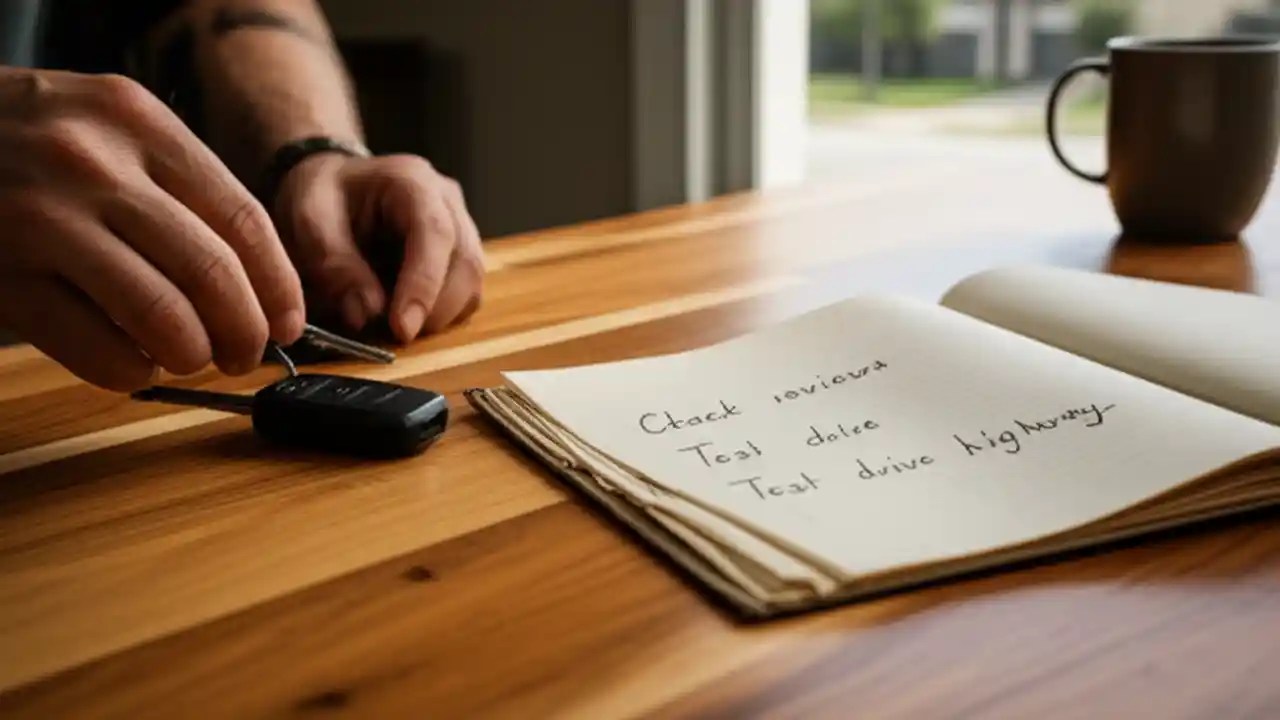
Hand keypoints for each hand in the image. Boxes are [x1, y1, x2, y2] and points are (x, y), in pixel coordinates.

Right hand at [0, 68, 304, 390]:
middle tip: (246, 355)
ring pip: (161, 313)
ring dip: (193, 354)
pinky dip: (130, 372)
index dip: (278, 285)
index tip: (288, 323)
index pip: (242, 219)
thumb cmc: (30, 142)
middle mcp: (94, 165)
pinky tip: (134, 365)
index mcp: (138, 123)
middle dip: (245, 331)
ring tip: (191, 359)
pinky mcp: (3, 276)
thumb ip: (177, 188)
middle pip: (211, 271)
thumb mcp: (108, 130)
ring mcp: (42, 220)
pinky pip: (95, 347)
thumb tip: (260, 284)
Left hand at [272, 152, 484, 343]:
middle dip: (434, 310)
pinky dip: (442, 313)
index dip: (424, 285)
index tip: (403, 329)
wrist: (335, 185)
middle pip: (465, 263)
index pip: (435, 234)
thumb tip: (364, 315)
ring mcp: (462, 226)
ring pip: (472, 282)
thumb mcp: (310, 220)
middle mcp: (448, 201)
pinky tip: (408, 312)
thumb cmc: (323, 195)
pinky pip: (466, 293)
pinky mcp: (461, 254)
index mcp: (412, 181)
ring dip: (440, 315)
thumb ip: (335, 265)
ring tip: (396, 323)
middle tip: (394, 336)